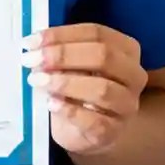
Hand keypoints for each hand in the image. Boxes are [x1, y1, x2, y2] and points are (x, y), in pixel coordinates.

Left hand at [22, 23, 147, 155]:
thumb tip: (34, 47)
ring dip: (64, 82)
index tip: (31, 41)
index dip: (62, 35)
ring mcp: (128, 105)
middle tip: (31, 59)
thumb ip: (58, 53)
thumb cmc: (77, 88)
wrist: (84, 130)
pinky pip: (95, 121)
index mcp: (126, 49)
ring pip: (102, 89)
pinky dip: (70, 111)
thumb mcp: (69, 65)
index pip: (96, 33)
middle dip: (63, 55)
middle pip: (103, 56)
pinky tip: (51, 103)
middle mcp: (134, 75)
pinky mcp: (114, 132)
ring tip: (37, 80)